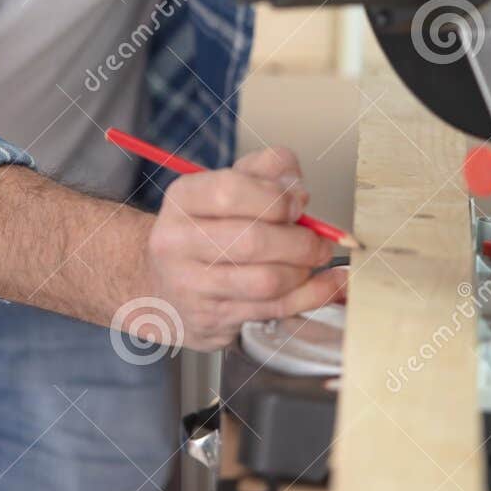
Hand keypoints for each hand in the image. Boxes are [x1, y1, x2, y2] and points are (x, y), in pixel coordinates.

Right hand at [146, 145, 345, 350]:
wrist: (162, 285)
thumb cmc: (204, 231)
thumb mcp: (224, 188)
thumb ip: (263, 171)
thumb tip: (296, 185)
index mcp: (182, 199)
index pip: (229, 191)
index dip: (275, 198)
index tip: (299, 203)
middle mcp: (177, 242)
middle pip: (252, 240)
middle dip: (300, 241)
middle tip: (320, 240)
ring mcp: (191, 286)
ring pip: (266, 281)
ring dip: (304, 270)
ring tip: (314, 260)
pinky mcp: (210, 320)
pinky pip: (273, 310)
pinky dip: (311, 296)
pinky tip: (328, 285)